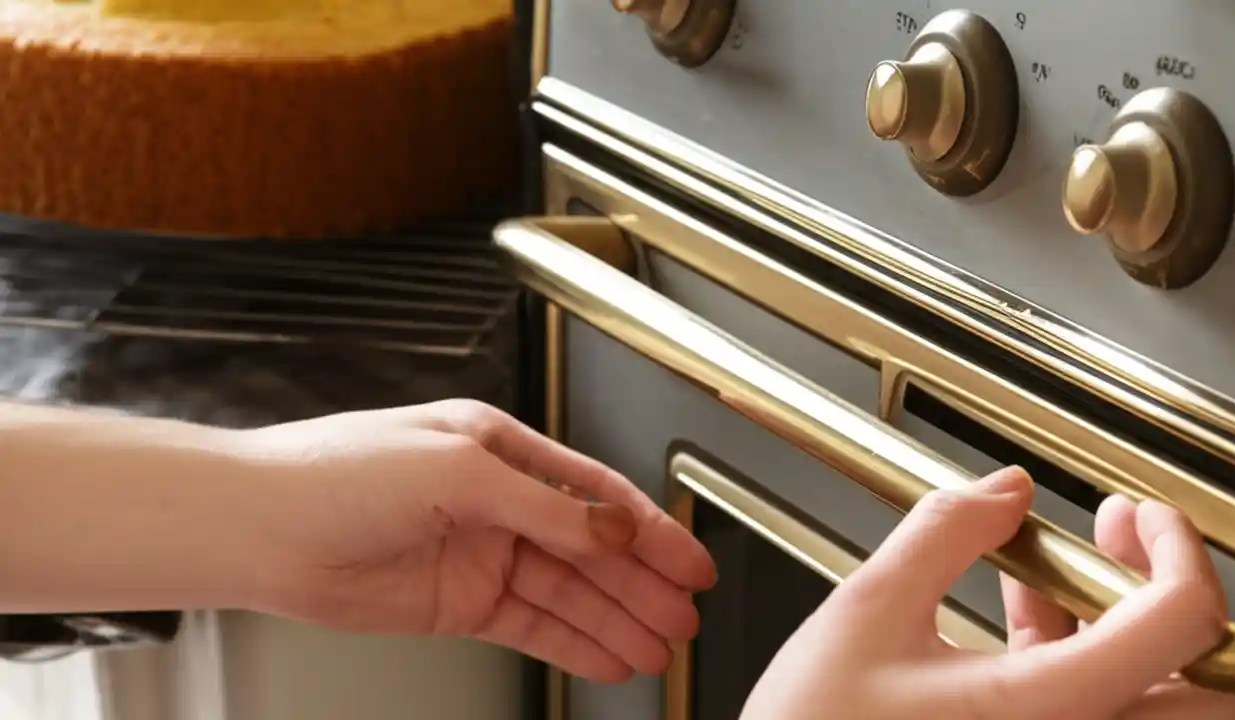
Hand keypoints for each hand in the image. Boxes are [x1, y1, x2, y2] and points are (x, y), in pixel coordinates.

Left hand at [235, 399, 716, 683]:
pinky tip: (607, 656)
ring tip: (659, 648)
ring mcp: (480, 554)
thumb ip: (544, 506)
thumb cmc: (336, 472)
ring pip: (567, 593)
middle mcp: (497, 501)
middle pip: (591, 549)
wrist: (260, 528)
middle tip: (684, 616)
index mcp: (502, 449)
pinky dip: (572, 643)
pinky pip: (532, 626)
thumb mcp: (457, 471)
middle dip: (642, 584)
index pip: (596, 494)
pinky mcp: (459, 602)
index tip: (690, 562)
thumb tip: (613, 526)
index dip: (649, 530)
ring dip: (616, 619)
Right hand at [740, 467, 1234, 719]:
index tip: (1134, 514)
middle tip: (1139, 544)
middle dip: (1193, 598)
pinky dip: (1089, 653)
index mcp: (1049, 709)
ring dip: (1140, 624)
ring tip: (1071, 565)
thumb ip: (944, 533)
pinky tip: (1029, 610)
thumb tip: (1001, 489)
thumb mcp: (867, 612)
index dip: (1177, 547)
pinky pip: (1106, 708)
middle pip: (1223, 693)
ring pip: (1167, 702)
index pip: (1183, 623)